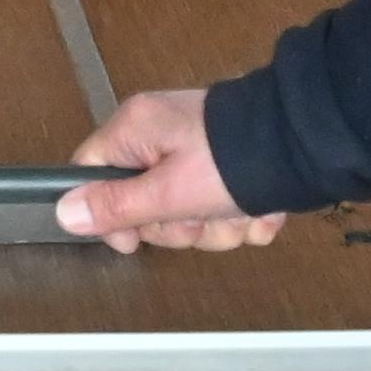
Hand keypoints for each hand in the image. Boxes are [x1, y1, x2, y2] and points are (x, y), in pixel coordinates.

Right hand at [56, 88, 284, 252]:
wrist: (306, 144)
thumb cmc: (234, 160)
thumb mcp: (168, 193)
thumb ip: (117, 206)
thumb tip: (64, 213)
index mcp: (137, 131)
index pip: (91, 174)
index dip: (108, 214)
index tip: (134, 239)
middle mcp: (163, 138)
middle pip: (143, 205)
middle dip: (180, 226)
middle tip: (199, 215)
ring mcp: (198, 154)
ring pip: (189, 215)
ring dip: (218, 227)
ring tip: (238, 209)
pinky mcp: (229, 168)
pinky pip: (222, 210)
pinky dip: (243, 217)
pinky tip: (260, 208)